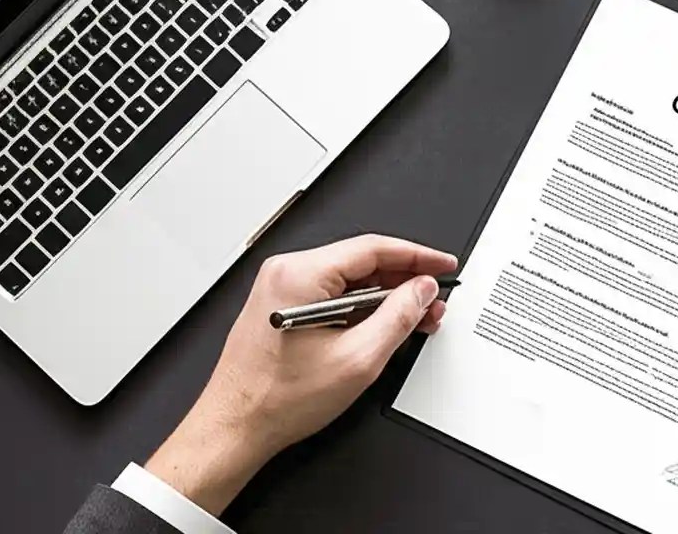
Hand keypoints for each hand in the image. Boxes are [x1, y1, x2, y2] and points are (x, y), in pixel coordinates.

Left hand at [145, 235, 457, 514]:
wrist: (235, 427)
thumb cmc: (276, 399)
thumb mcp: (357, 359)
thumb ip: (398, 317)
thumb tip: (420, 291)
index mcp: (300, 274)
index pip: (373, 248)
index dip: (417, 256)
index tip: (442, 265)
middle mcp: (287, 273)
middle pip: (362, 262)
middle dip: (405, 281)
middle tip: (435, 299)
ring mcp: (282, 289)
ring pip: (350, 281)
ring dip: (387, 298)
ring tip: (418, 318)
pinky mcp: (284, 307)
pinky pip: (334, 296)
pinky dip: (364, 309)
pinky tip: (386, 324)